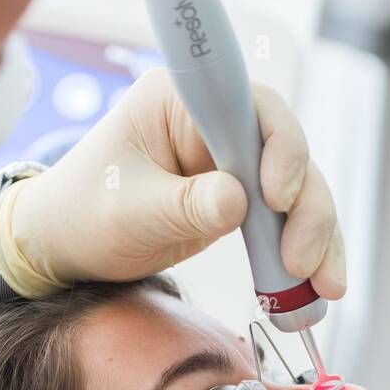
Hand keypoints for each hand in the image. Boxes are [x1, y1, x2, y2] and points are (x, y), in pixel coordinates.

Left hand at [0, 68, 345, 298]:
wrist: (65, 245)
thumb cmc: (83, 213)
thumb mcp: (129, 212)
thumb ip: (184, 206)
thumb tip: (239, 202)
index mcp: (182, 101)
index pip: (251, 107)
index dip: (278, 146)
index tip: (276, 196)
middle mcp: (216, 122)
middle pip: (287, 151)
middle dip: (306, 208)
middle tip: (300, 261)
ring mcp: (232, 161)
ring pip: (298, 189)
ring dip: (317, 237)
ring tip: (324, 286)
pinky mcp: (242, 198)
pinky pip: (286, 221)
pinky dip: (305, 254)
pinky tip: (319, 288)